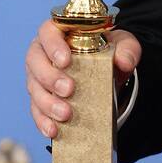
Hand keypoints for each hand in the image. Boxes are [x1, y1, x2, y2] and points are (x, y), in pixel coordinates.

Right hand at [25, 19, 141, 138]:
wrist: (108, 71)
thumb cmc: (108, 51)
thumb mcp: (123, 44)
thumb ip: (127, 49)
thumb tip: (124, 62)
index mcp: (58, 33)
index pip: (48, 32)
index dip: (53, 46)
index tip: (65, 61)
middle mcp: (42, 53)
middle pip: (35, 62)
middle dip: (50, 78)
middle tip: (68, 90)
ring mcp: (38, 77)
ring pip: (34, 89)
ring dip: (47, 104)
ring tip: (65, 114)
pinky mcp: (41, 98)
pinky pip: (36, 110)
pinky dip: (44, 121)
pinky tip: (53, 130)